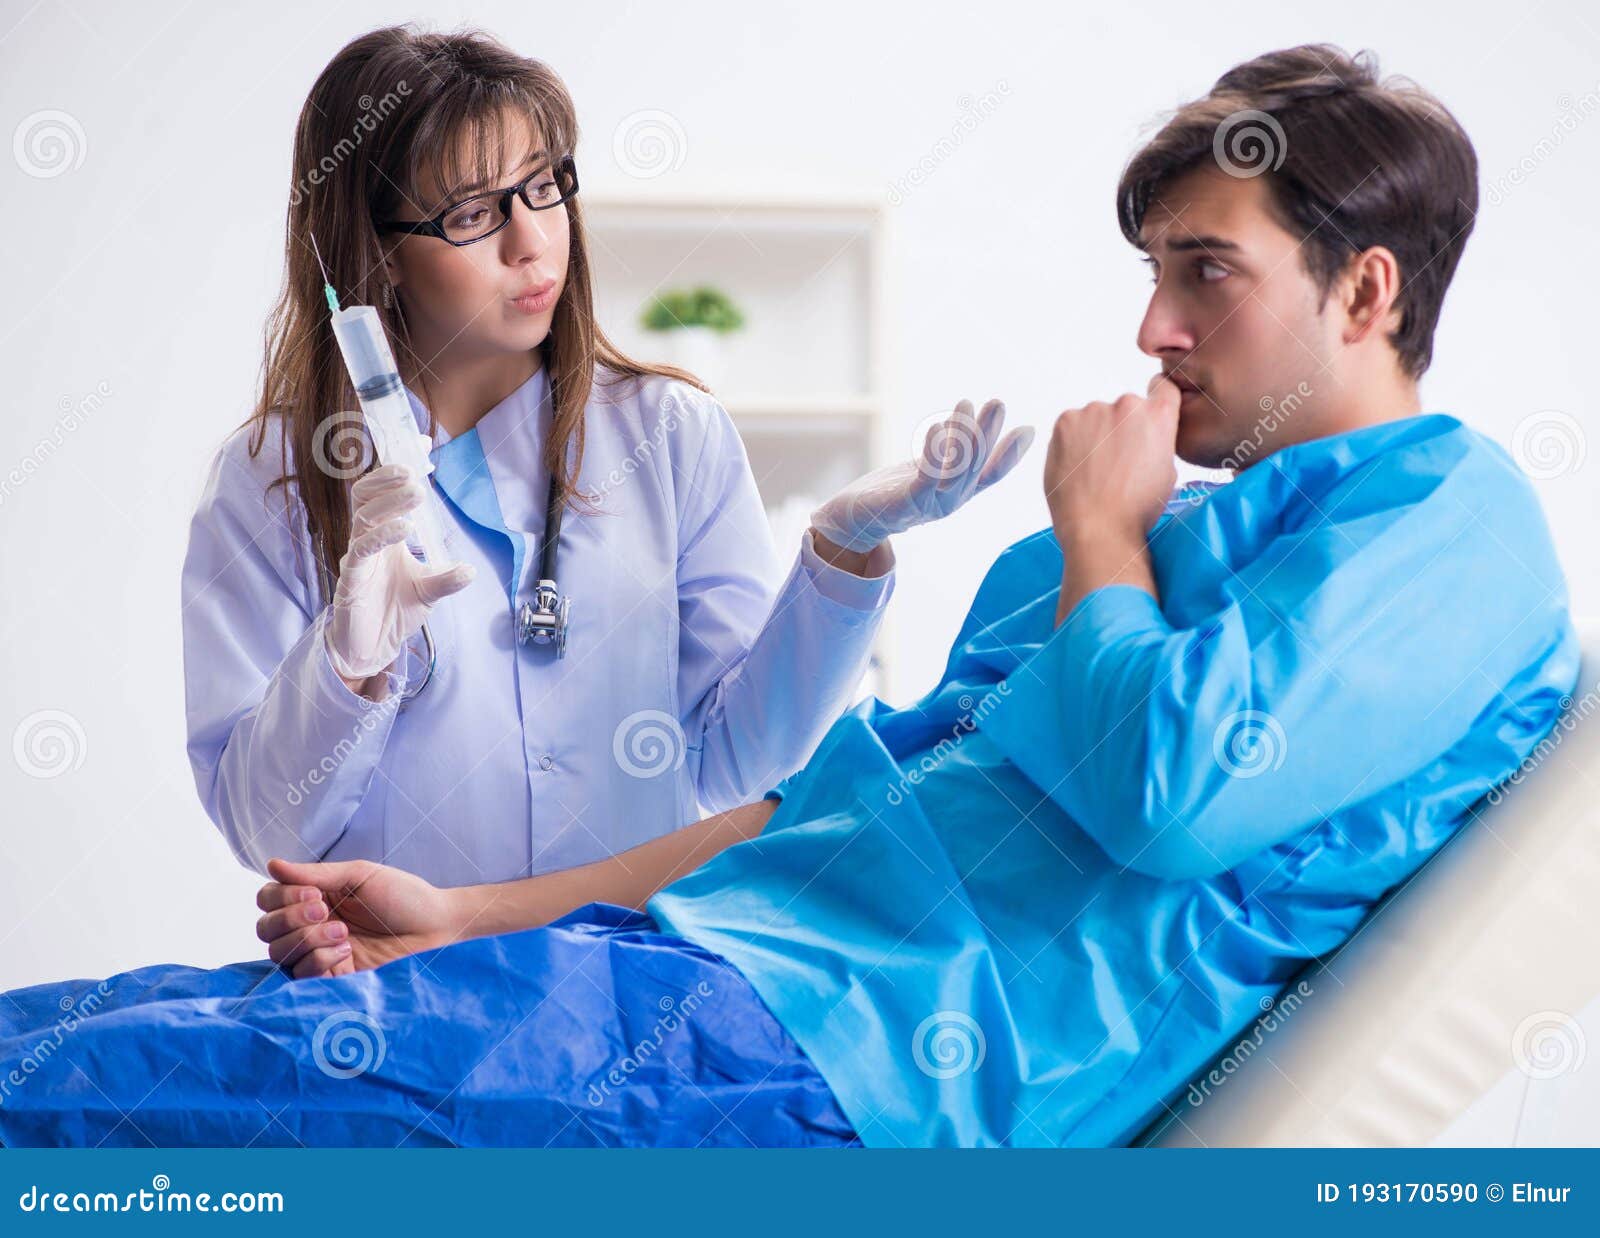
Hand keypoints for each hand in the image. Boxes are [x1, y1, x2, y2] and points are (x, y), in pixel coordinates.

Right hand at [256, 857, 461, 978]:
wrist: (436, 928)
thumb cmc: (404, 897)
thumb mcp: (359, 875)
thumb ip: (315, 874)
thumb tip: (272, 865)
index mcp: (316, 898)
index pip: (269, 899)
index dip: (279, 898)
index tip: (312, 894)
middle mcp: (312, 927)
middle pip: (266, 929)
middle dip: (289, 918)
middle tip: (323, 911)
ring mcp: (320, 954)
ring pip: (279, 952)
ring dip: (307, 938)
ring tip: (342, 932)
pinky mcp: (332, 979)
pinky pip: (302, 973)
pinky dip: (319, 959)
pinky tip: (347, 950)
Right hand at [324, 465, 474, 681]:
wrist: (373, 649)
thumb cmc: (394, 613)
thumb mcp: (429, 592)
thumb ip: (446, 577)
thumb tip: (470, 569)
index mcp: (383, 536)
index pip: (385, 493)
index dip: (398, 470)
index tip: (421, 447)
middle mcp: (366, 540)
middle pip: (366, 496)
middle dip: (388, 479)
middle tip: (414, 470)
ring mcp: (357, 558)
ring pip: (364, 516)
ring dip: (391, 500)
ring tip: (416, 491)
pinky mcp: (350, 579)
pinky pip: (362, 550)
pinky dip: (383, 535)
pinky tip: (404, 527)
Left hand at [810, 398, 1034, 552]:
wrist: (858, 518)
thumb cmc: (896, 491)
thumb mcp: (933, 470)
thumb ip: (956, 454)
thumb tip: (977, 425)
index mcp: (960, 493)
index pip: (992, 474)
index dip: (1012, 454)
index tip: (1029, 429)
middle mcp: (951, 501)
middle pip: (976, 465)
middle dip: (988, 432)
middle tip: (998, 402)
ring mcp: (930, 504)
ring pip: (955, 468)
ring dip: (963, 435)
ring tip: (966, 404)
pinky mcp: (906, 501)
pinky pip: (925, 477)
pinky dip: (934, 452)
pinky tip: (937, 426)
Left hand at [1044, 375, 1180, 548]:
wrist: (1098, 527)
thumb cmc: (1135, 509)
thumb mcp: (1166, 471)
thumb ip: (1157, 441)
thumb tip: (1144, 436)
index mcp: (1158, 416)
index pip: (1163, 387)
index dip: (1155, 400)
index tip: (1146, 417)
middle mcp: (1128, 405)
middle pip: (1125, 408)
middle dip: (1120, 429)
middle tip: (1115, 463)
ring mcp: (1094, 411)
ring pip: (1095, 418)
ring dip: (1094, 435)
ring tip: (1094, 471)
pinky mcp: (1065, 421)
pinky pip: (1071, 426)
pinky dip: (1072, 441)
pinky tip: (1078, 468)